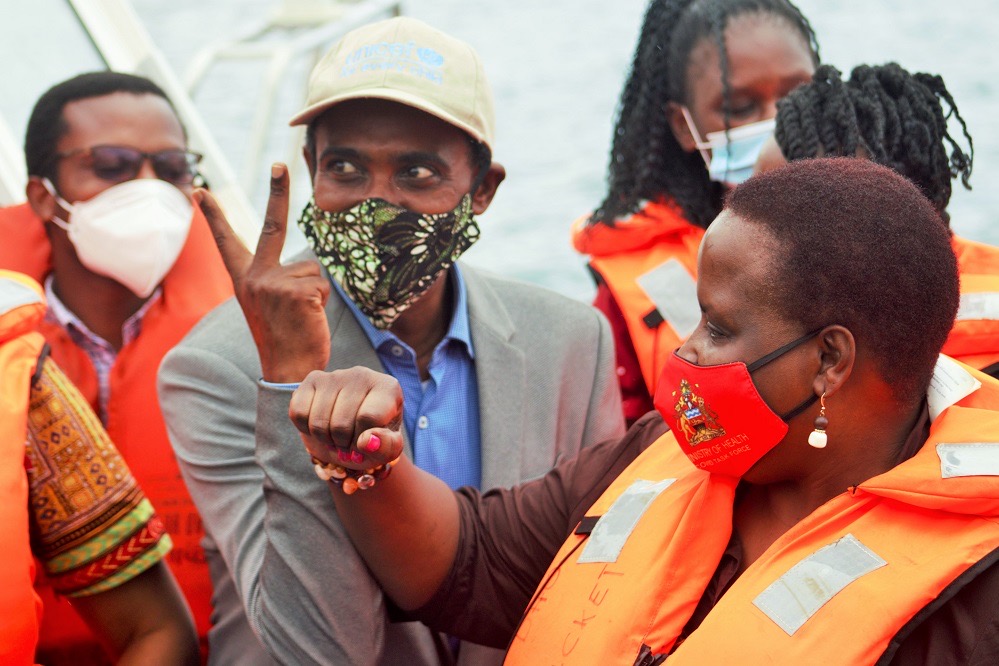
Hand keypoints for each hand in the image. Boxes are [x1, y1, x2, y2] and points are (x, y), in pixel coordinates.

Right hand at [196, 163, 330, 381]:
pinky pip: (322, 284)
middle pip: (272, 225)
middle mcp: (254, 277)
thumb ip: (277, 279)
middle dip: (277, 190)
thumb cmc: (284, 339)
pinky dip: (322, 302)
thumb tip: (305, 262)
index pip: (227, 242)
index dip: (214, 216)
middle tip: (280, 163)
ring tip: (301, 316)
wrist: (286, 370)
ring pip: (312, 270)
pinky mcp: (295, 291)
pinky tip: (308, 319)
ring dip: (315, 292)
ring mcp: (273, 283)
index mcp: (244, 280)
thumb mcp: (270, 305)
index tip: (200, 190)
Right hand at [289, 368, 404, 469]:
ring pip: (319, 421)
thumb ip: (386, 447)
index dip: (363, 442)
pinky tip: (320, 426)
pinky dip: (306, 428)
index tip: (364, 448)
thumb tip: (367, 441)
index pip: (368, 418)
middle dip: (343, 444)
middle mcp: (362, 374)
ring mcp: (335, 375)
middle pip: (341, 423)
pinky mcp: (312, 379)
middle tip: (348, 445)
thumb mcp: (389, 448)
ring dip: (326, 440)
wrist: (354, 431)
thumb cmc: (375, 438)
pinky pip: (298, 412)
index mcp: (387, 388)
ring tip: (336, 438)